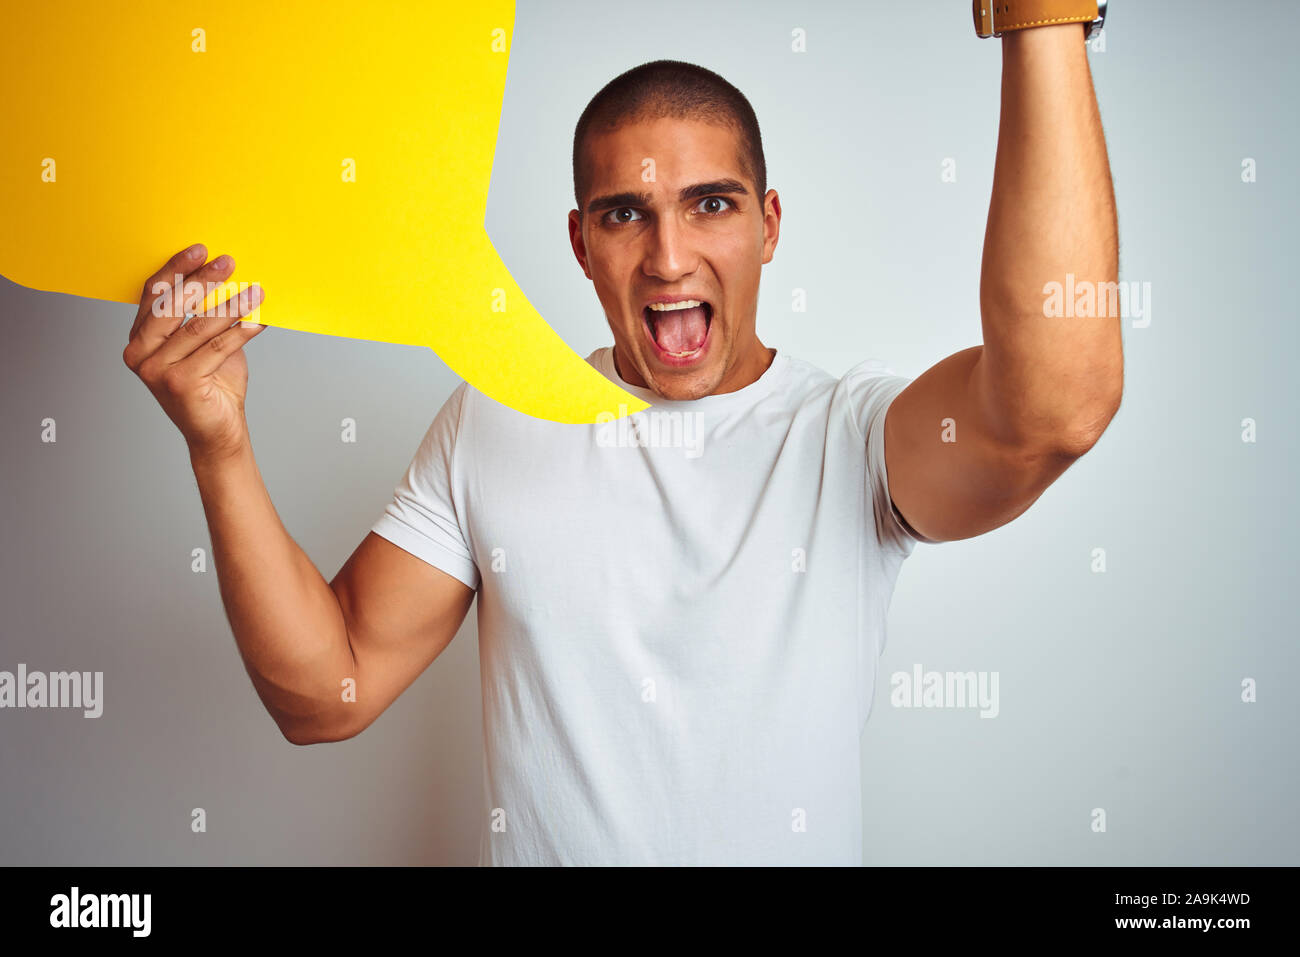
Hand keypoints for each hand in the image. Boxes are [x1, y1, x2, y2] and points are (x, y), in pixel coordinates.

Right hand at [121, 243, 266, 461]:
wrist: (218, 432)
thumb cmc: (213, 386)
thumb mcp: (206, 343)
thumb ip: (205, 315)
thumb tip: (228, 277)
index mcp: (139, 340)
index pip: (154, 295)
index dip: (177, 269)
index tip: (200, 250)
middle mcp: (139, 354)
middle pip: (172, 306)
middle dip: (202, 280)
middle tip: (228, 262)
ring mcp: (156, 371)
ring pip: (198, 326)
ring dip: (230, 305)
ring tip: (254, 291)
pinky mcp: (179, 383)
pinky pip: (216, 347)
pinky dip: (240, 330)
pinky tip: (258, 319)